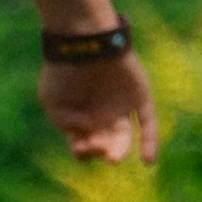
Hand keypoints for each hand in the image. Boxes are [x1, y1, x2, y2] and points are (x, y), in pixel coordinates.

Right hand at [39, 40, 156, 164]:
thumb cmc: (62, 69)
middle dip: (99, 150)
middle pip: (103, 143)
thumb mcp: (52, 100)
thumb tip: (88, 131)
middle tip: (96, 147)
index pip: (83, 144)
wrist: (83, 40)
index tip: (79, 145)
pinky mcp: (139, 97)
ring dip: (119, 149)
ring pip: (123, 136)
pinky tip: (148, 162)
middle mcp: (100, 113)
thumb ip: (64, 123)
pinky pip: (148, 123)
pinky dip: (150, 142)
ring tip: (113, 156)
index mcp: (79, 116)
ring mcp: (120, 105)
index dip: (81, 150)